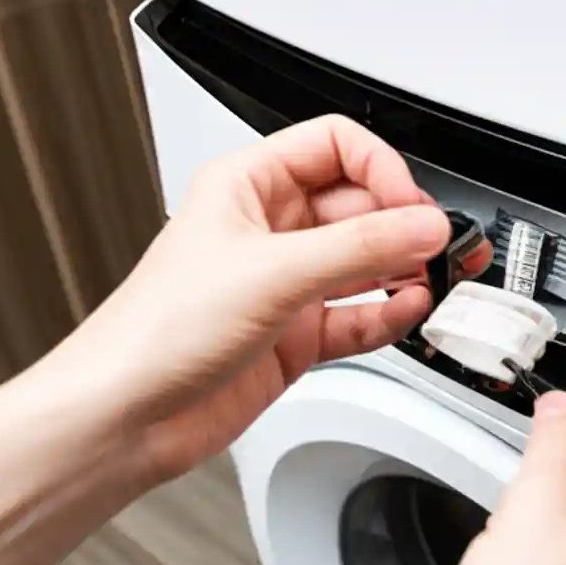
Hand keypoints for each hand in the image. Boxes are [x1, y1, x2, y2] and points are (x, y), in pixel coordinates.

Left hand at [48, 115, 450, 480]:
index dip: (382, 170)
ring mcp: (285, 285)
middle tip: (440, 247)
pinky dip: (387, 314)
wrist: (125, 417)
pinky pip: (358, 315)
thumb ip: (360, 248)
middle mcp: (269, 230)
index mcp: (248, 186)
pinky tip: (408, 311)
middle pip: (360, 206)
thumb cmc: (158, 331)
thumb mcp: (272, 273)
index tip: (412, 207)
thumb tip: (423, 226)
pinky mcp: (295, 336)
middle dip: (403, 225)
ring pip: (365, 263)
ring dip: (403, 270)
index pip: (337, 147)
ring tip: (437, 280)